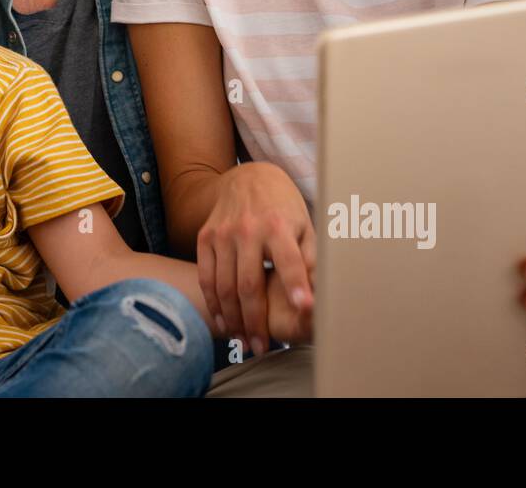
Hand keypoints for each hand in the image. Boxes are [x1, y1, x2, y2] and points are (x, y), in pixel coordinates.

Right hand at [196, 161, 314, 355]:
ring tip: (243, 341)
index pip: (289, 261)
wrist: (248, 178)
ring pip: (224, 286)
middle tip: (262, 347)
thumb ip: (311, 257)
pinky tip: (223, 322)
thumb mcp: (304, 224)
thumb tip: (320, 290)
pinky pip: (206, 277)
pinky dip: (213, 304)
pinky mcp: (206, 237)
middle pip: (249, 284)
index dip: (297, 285)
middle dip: (255, 320)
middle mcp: (248, 229)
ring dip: (233, 319)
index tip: (304, 308)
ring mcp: (223, 234)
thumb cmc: (283, 208)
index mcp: (278, 225)